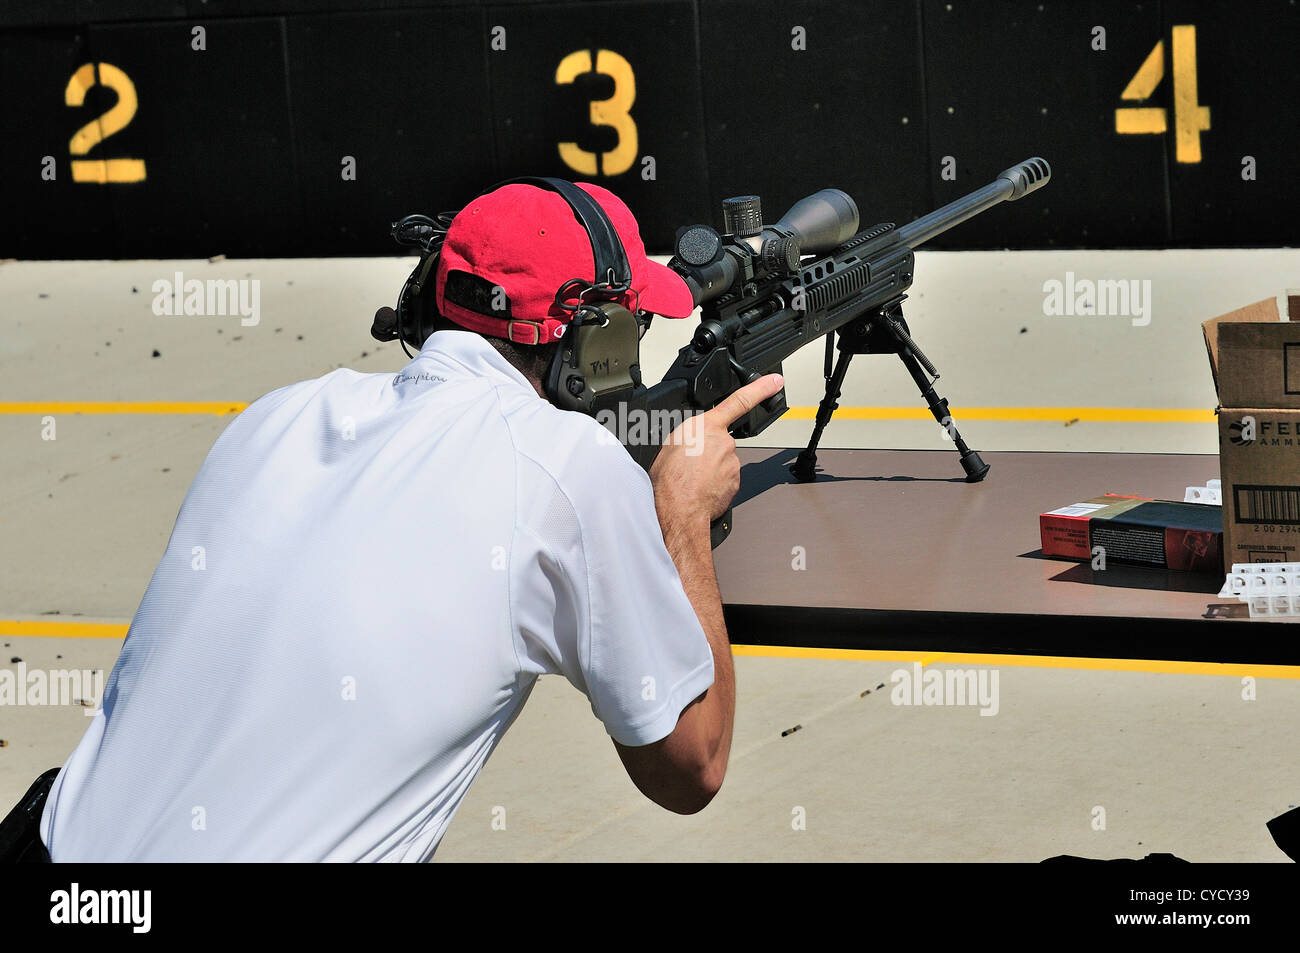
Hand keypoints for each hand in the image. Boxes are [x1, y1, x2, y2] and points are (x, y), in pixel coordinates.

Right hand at [650, 374, 784, 529]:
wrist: (678, 508)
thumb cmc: (669, 479)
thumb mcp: (668, 444)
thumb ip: (688, 436)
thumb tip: (689, 441)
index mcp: (705, 426)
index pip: (739, 400)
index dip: (760, 389)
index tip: (775, 382)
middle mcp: (723, 441)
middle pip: (721, 442)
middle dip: (708, 452)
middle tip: (689, 465)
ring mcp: (732, 462)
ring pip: (723, 462)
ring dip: (710, 469)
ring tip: (692, 479)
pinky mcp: (735, 481)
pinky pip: (725, 479)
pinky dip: (715, 483)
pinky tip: (700, 488)